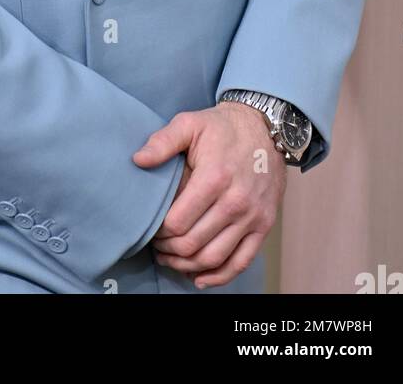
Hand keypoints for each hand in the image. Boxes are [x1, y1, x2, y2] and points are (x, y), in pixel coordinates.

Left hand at [132, 102, 287, 287]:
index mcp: (215, 177)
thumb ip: (162, 142)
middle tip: (157, 246)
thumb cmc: (222, 128)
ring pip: (214, 258)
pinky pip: (242, 261)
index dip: (159, 232)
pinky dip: (219, 276)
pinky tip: (200, 278)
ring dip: (188, 266)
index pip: (178, 222)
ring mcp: (252, 217)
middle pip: (193, 243)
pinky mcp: (264, 226)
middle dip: (169, 251)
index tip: (150, 229)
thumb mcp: (189, 124)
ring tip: (171, 260)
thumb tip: (138, 160)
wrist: (265, 128)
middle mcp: (236, 202)